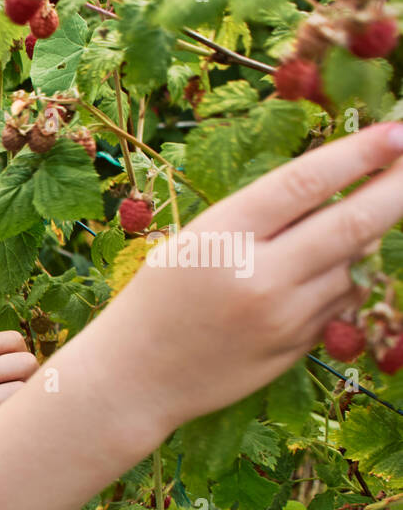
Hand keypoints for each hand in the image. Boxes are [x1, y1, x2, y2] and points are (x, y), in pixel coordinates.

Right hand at [91, 121, 402, 429]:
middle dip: (399, 188)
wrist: (134, 378)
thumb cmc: (157, 300)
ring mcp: (283, 317)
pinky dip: (343, 284)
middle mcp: (259, 276)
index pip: (305, 183)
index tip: (396, 131)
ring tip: (328, 236)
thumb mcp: (194, 244)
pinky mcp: (296, 348)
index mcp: (222, 236)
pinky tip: (310, 283)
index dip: (358, 153)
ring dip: (359, 243)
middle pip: (353, 223)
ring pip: (354, 266)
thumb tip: (342, 190)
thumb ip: (260, 219)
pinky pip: (342, 304)